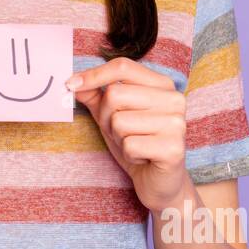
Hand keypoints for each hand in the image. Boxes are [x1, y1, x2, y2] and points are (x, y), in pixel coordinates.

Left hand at [66, 57, 190, 210]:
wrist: (159, 181)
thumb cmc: (137, 143)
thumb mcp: (112, 115)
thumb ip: (95, 96)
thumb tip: (73, 83)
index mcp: (162, 85)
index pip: (123, 66)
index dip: (94, 75)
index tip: (71, 85)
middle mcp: (174, 99)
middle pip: (115, 95)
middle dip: (106, 117)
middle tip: (121, 133)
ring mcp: (177, 123)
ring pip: (119, 121)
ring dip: (118, 138)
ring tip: (135, 145)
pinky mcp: (174, 148)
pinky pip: (130, 145)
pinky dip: (129, 155)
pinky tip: (143, 158)